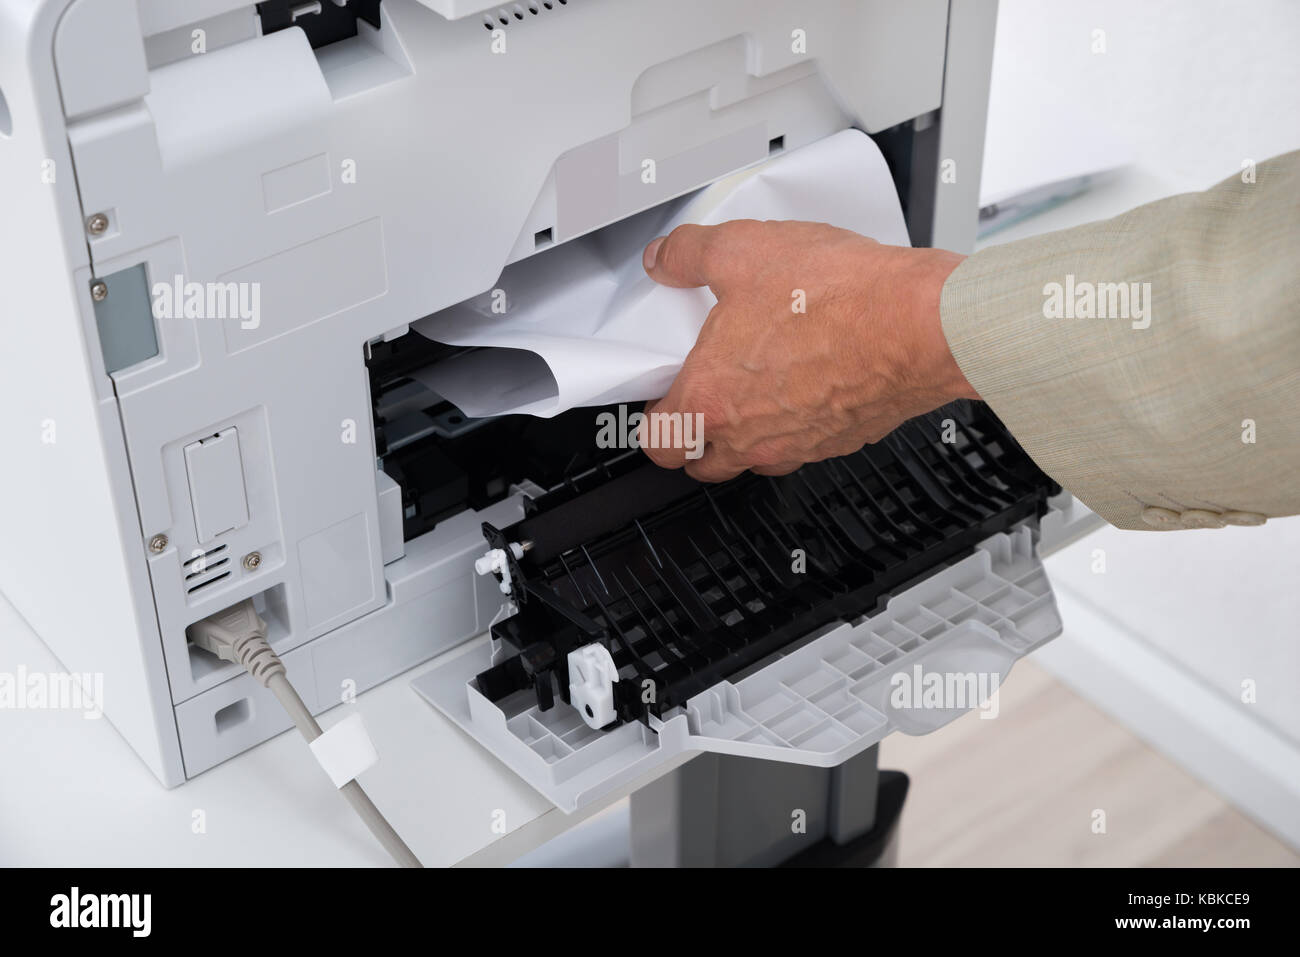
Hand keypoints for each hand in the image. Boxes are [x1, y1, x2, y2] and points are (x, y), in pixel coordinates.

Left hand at [638, 219, 977, 480]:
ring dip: (741, 436)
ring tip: (751, 386)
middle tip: (699, 393)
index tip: (659, 393)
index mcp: (711, 400)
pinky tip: (803, 381)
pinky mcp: (840, 440)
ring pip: (751, 462)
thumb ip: (689, 255)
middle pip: (699, 464)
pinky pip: (801, 447)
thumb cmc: (840, 298)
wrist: (921, 323)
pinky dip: (792, 426)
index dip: (650, 418)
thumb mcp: (743, 250)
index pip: (656, 441)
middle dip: (691, 436)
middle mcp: (751, 436)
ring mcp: (798, 445)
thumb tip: (666, 258)